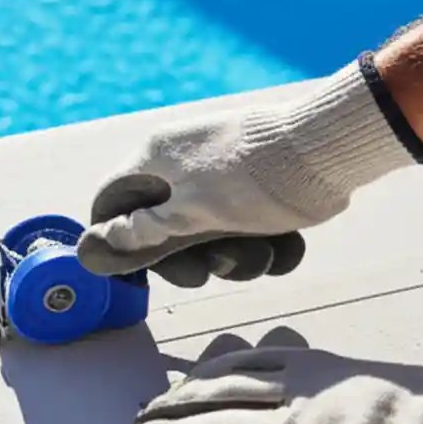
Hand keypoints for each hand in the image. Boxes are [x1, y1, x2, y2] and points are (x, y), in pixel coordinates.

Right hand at [77, 61, 419, 286]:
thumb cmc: (251, 180)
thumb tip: (94, 246)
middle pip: (164, 229)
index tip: (143, 271)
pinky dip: (265, 244)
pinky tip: (284, 243)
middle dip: (195, 258)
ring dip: (238, 258)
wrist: (328, 152)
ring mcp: (221, 177)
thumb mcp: (191, 213)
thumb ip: (142, 232)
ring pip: (210, 236)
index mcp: (156, 160)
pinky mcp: (255, 190)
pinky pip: (245, 230)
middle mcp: (182, 166)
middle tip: (217, 267)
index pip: (112, 201)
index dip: (116, 240)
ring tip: (263, 252)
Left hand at [130, 347, 422, 423]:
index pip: (255, 363)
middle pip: (226, 396)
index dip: (212, 372)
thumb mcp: (396, 386)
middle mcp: (308, 400)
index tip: (184, 379)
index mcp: (331, 369)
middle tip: (144, 410)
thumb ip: (352, 394)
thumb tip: (336, 406)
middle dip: (180, 404)